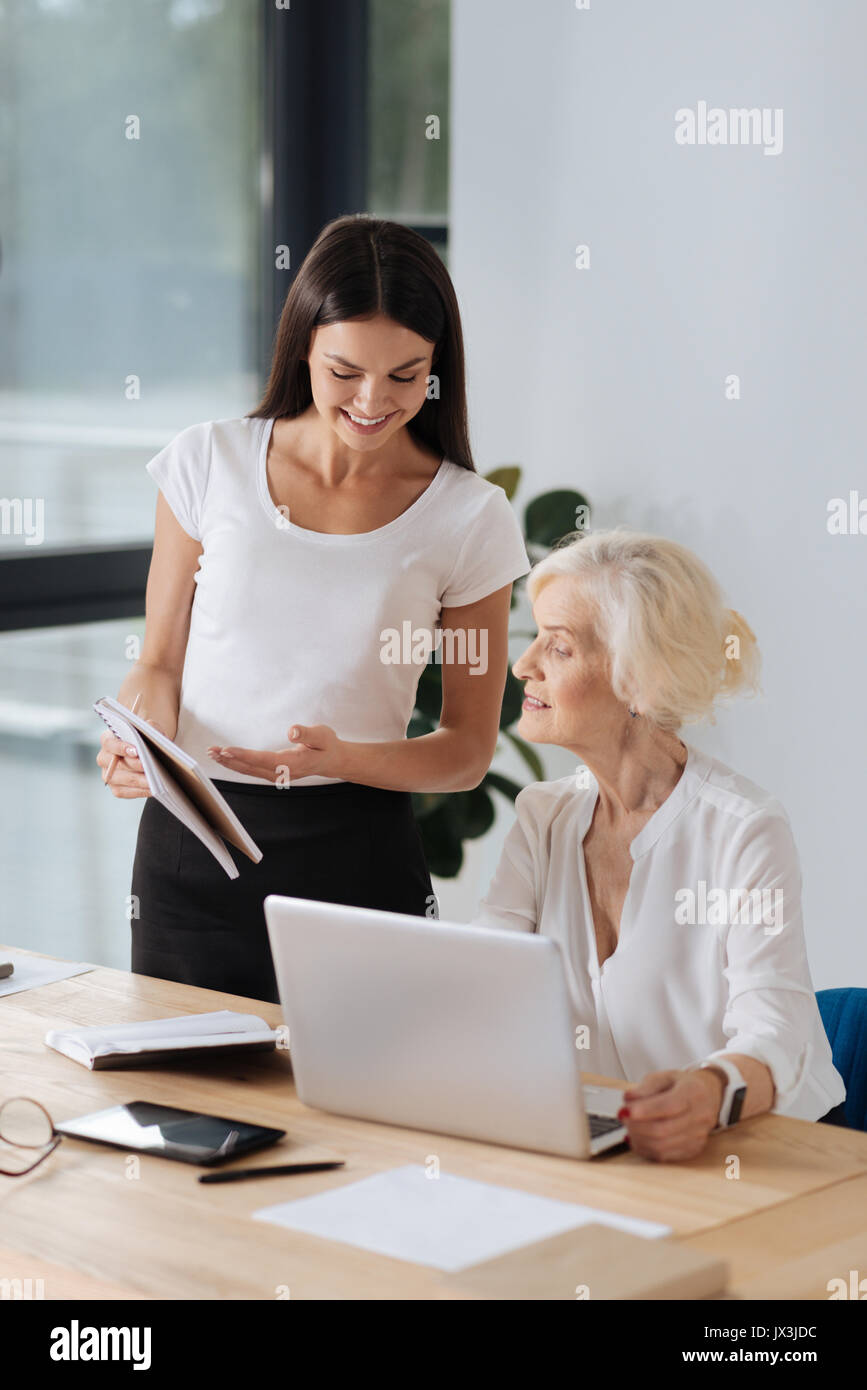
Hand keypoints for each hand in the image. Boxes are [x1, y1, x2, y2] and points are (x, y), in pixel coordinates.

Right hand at [96, 719, 166, 798]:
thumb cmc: (145, 739)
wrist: (147, 752)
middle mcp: (104, 758)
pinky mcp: (115, 788)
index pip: (110, 744)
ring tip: (154, 781)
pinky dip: (139, 791)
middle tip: (148, 767)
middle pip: (116, 764)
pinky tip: (152, 789)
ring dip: (138, 781)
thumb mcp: (148, 728)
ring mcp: (108, 774)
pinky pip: (124, 792)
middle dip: (134, 766)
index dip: (122, 748)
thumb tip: (152, 734)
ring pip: (121, 780)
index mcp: (107, 739)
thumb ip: (149, 727)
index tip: (136, 751)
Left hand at [207, 724, 341, 783]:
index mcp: (294, 763)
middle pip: (252, 768)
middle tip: (212, 751)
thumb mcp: (323, 735)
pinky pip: (252, 771)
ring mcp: (278, 775)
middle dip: (231, 760)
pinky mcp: (274, 773)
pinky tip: (226, 759)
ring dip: (231, 763)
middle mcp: (283, 773)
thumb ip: (308, 733)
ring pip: (250, 771)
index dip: (245, 755)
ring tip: (213, 754)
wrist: (332, 760)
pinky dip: (237, 765)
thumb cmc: (327, 746)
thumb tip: (292, 731)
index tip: (228, 750)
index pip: (265, 760)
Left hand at [618, 1067, 723, 1161]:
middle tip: (623, 1117)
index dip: (645, 1110)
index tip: (626, 1110)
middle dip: (637, 1126)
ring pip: (662, 1146)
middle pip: (663, 1129)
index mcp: (693, 1092)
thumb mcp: (664, 1077)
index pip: (669, 1105)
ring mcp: (698, 1135)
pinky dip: (646, 1149)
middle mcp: (700, 1116)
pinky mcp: (693, 1149)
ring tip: (629, 1127)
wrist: (708, 1094)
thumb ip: (645, 1087)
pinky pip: (665, 1156)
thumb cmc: (683, 1085)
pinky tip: (638, 1139)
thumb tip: (628, 1099)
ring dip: (639, 1139)